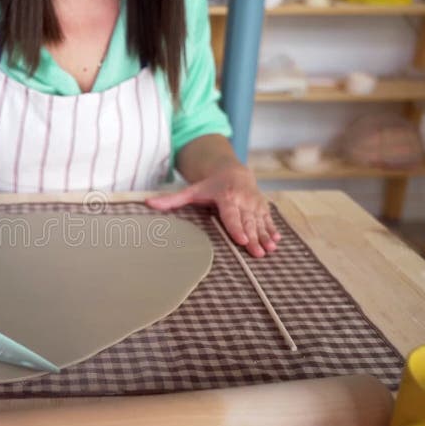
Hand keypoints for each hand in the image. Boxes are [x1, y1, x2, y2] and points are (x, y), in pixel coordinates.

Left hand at [146, 165, 280, 257]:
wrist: (234, 172)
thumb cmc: (209, 186)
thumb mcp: (191, 190)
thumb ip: (171, 199)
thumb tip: (147, 203)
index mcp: (226, 196)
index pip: (231, 214)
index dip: (236, 227)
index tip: (240, 239)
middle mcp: (243, 199)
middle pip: (247, 222)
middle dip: (253, 238)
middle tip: (258, 253)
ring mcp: (255, 203)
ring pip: (260, 222)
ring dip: (265, 236)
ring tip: (270, 249)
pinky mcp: (263, 207)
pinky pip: (268, 219)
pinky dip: (272, 230)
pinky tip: (276, 241)